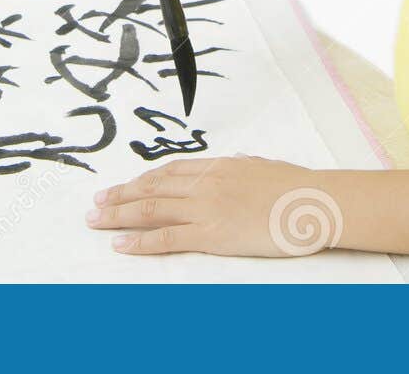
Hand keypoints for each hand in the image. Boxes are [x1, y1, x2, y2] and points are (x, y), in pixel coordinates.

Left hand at [84, 155, 341, 256]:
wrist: (314, 202)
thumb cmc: (297, 187)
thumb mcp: (262, 167)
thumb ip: (241, 167)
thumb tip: (233, 163)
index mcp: (218, 166)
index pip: (169, 172)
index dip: (141, 180)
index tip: (122, 186)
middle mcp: (205, 183)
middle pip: (151, 188)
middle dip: (119, 197)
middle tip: (95, 203)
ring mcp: (206, 208)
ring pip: (151, 210)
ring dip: (119, 215)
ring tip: (95, 221)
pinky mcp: (212, 233)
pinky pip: (167, 237)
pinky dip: (140, 241)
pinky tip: (120, 244)